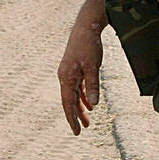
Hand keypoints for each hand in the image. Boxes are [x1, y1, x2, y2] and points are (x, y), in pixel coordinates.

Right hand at [57, 16, 102, 134]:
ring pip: (73, 95)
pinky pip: (77, 87)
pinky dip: (82, 96)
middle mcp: (64, 76)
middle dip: (75, 116)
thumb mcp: (93, 66)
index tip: (76, 132)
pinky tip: (90, 103)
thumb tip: (94, 104)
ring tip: (87, 121)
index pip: (68, 103)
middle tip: (80, 131)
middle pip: (69, 101)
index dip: (71, 118)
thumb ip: (93, 85)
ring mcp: (68, 72)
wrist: (86, 27)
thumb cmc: (89, 46)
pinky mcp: (74, 68)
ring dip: (79, 107)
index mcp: (66, 78)